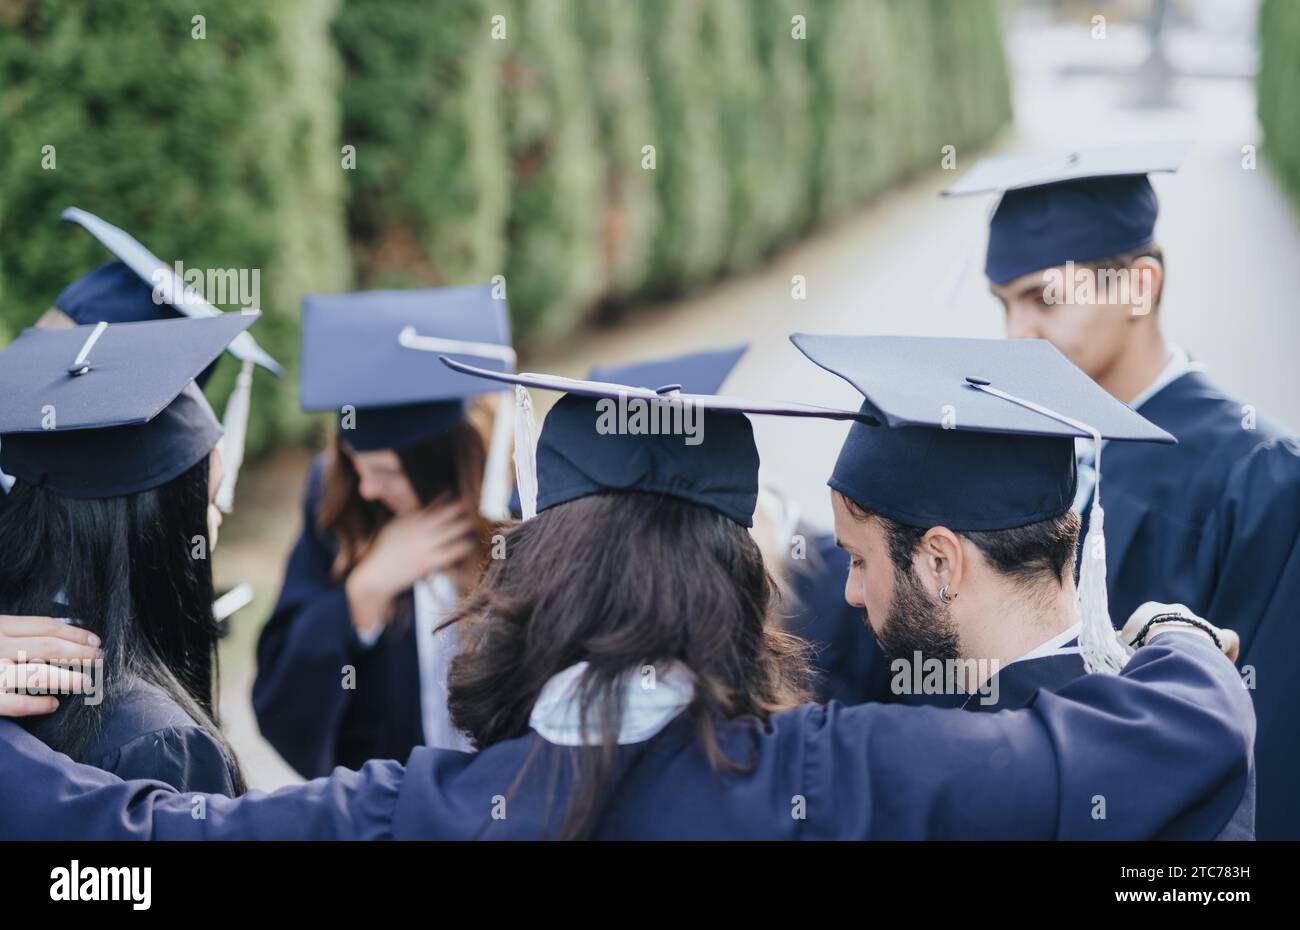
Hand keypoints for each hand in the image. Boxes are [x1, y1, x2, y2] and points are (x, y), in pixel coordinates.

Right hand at [0, 615, 98, 716]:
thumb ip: (18, 634)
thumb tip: (61, 639)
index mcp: (0, 626)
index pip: (46, 627)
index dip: (75, 634)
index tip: (95, 641)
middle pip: (48, 647)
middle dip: (79, 653)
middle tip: (99, 659)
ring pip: (36, 674)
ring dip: (67, 679)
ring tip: (86, 683)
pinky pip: (15, 704)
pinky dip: (37, 704)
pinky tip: (53, 705)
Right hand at [346, 495, 477, 634]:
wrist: (377, 574)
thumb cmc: (388, 546)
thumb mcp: (401, 523)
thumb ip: (425, 509)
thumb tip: (446, 493)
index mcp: (413, 519)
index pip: (441, 507)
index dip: (458, 504)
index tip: (467, 503)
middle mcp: (420, 530)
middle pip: (449, 517)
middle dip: (465, 515)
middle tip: (474, 516)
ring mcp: (424, 546)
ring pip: (453, 533)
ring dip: (466, 529)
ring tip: (474, 530)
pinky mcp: (427, 563)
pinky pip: (451, 553)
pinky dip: (462, 547)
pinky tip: (469, 545)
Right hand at [1122, 602, 1239, 661]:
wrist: (1167, 643)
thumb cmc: (1139, 644)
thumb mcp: (1122, 643)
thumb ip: (1122, 644)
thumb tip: (1118, 647)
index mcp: (1150, 609)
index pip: (1144, 623)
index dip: (1142, 641)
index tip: (1139, 655)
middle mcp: (1176, 610)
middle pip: (1172, 626)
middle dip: (1169, 641)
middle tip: (1164, 661)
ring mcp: (1198, 621)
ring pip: (1198, 633)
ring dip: (1193, 648)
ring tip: (1188, 667)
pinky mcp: (1218, 634)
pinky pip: (1228, 640)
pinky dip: (1228, 651)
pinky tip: (1223, 662)